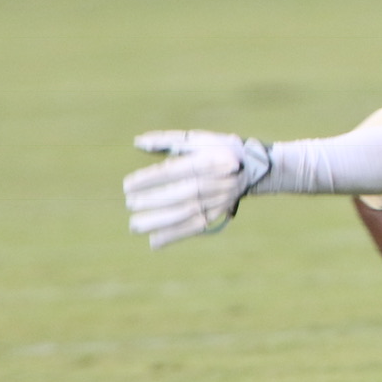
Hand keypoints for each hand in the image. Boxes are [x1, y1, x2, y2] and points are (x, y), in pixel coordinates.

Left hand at [124, 131, 271, 248]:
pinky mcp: (218, 213)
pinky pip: (196, 226)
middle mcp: (215, 180)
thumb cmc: (217, 148)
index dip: (152, 179)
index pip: (176, 170)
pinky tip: (154, 241)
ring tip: (135, 225)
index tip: (128, 185)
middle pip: (183, 193)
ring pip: (188, 212)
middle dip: (154, 200)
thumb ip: (166, 141)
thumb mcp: (197, 139)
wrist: (252, 165)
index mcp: (209, 158)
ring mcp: (218, 199)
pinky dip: (175, 235)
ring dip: (160, 221)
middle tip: (130, 204)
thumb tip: (137, 143)